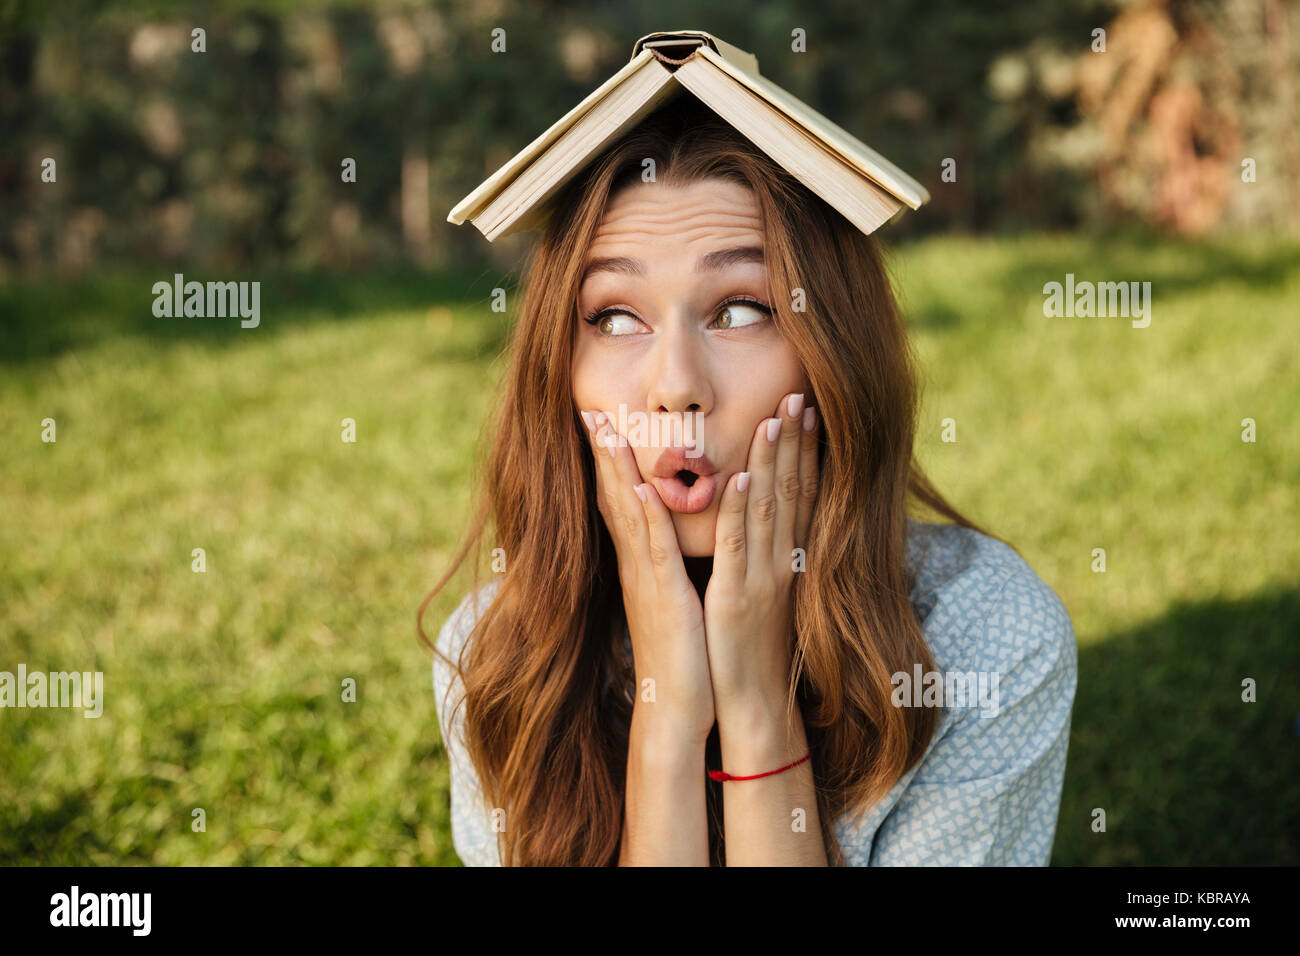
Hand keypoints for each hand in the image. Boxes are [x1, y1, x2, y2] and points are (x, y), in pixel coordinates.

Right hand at [580, 408, 715, 744]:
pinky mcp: (666, 598)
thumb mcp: (672, 602)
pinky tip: (643, 486)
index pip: (622, 502)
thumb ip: (664, 570)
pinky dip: (649, 515)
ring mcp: (647, 580)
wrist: (677, 709)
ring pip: (629, 514)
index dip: (610, 462)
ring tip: (607, 427)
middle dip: (603, 452)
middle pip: (614, 498)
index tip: (601, 422)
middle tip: (588, 409)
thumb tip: (665, 543)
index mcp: (642, 565)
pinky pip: (656, 549)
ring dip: (618, 469)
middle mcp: (637, 566)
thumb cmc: (682, 658)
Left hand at [703, 392, 819, 720]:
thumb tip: (775, 523)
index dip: (807, 451)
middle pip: (793, 490)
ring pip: (769, 508)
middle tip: (799, 394)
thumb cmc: (754, 647)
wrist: (752, 701)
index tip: (807, 410)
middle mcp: (783, 562)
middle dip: (796, 442)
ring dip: (773, 460)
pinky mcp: (735, 596)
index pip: (803, 494)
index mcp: (790, 559)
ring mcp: (762, 577)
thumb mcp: (770, 592)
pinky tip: (743, 475)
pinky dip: (741, 508)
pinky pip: (739, 545)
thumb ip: (773, 555)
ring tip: (775, 417)